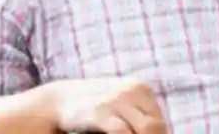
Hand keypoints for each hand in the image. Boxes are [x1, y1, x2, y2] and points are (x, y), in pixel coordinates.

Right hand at [42, 77, 168, 133]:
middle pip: (156, 125)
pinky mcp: (101, 112)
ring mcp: (117, 100)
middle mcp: (132, 91)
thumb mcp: (120, 104)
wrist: (58, 100)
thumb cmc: (94, 107)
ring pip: (145, 129)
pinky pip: (123, 132)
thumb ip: (137, 115)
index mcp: (141, 89)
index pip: (160, 121)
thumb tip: (159, 131)